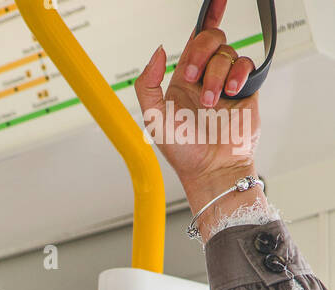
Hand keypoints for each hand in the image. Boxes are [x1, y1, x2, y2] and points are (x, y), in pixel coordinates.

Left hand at [134, 0, 260, 186]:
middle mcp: (206, 78)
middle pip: (210, 39)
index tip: (215, 0)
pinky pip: (246, 64)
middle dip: (201, 53)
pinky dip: (238, 74)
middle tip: (193, 78)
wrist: (213, 169)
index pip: (194, 41)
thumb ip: (147, 84)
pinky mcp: (246, 89)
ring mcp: (226, 83)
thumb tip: (158, 52)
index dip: (206, 17)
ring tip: (212, 102)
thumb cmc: (184, 152)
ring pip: (227, 53)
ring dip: (216, 76)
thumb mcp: (153, 119)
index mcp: (183, 80)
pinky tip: (231, 92)